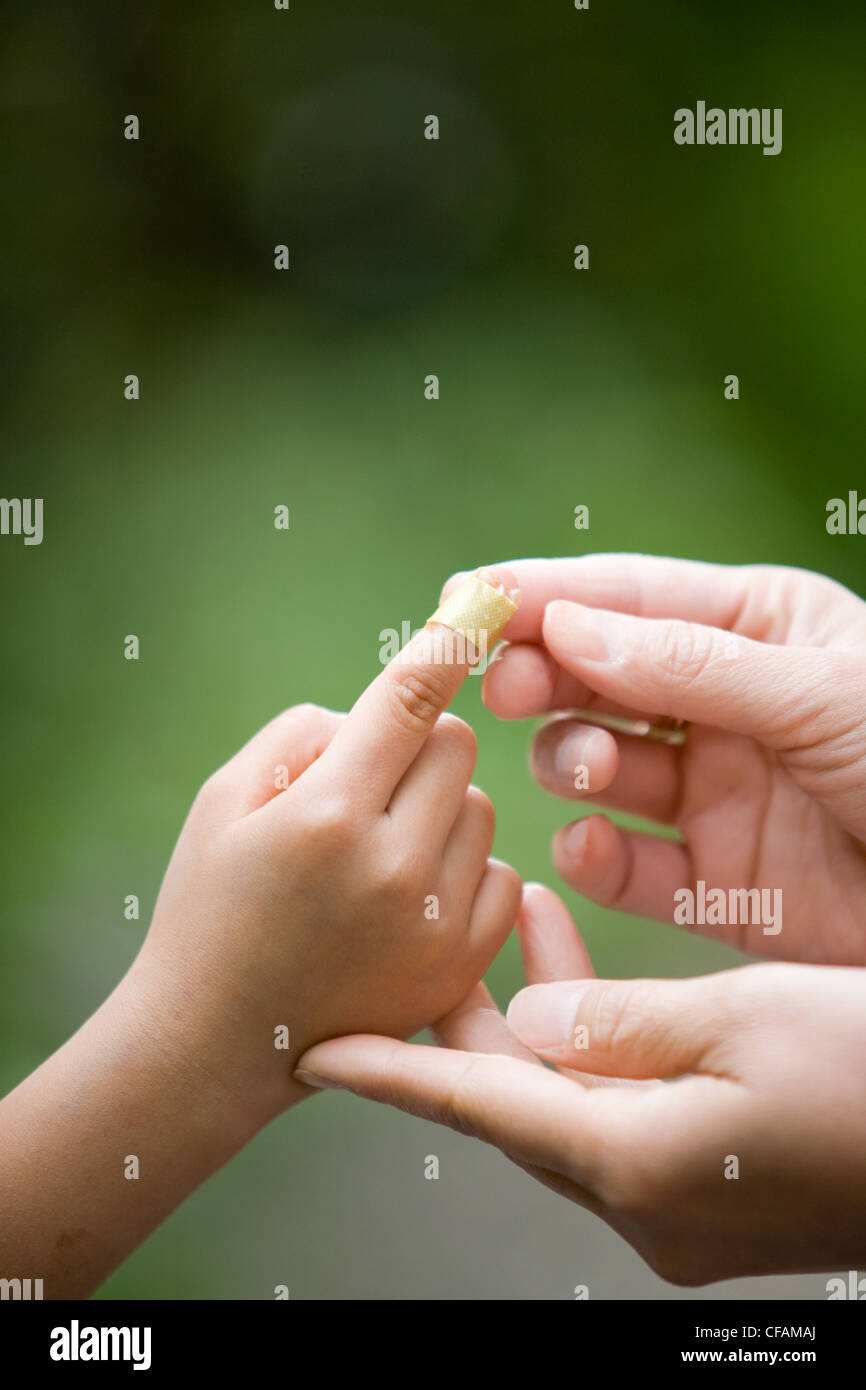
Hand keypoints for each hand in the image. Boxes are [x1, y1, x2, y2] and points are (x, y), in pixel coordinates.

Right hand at [131, 603, 520, 1130]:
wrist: (216, 1045)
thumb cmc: (209, 907)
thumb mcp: (224, 800)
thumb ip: (306, 734)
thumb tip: (387, 712)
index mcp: (326, 815)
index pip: (411, 697)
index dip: (450, 639)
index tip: (487, 598)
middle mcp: (393, 868)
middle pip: (456, 746)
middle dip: (418, 742)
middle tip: (367, 780)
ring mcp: (434, 925)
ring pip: (479, 806)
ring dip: (438, 806)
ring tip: (377, 850)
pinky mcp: (459, 967)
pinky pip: (500, 873)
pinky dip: (464, 867)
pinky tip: (410, 892)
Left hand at [296, 885, 865, 1285]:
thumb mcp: (747, 1019)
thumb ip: (620, 1023)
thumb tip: (531, 1024)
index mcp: (635, 1162)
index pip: (477, 1106)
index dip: (389, 1072)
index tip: (313, 1053)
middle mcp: (640, 1201)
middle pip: (514, 1103)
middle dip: (466, 1018)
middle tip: (430, 932)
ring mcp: (675, 1205)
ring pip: (565, 1099)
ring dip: (539, 1013)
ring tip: (520, 906)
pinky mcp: (707, 1191)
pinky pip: (618, 1112)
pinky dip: (598, 1042)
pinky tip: (596, 973)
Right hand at [446, 554, 865, 962]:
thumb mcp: (824, 693)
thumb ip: (692, 665)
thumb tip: (566, 627)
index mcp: (757, 627)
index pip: (629, 598)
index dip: (544, 595)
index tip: (466, 598)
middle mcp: (725, 705)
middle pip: (599, 678)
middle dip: (545, 676)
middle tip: (503, 685)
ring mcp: (716, 795)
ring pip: (602, 766)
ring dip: (574, 760)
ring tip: (588, 767)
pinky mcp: (716, 884)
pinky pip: (631, 865)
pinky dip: (599, 857)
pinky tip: (591, 846)